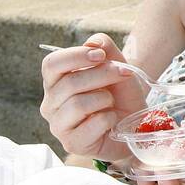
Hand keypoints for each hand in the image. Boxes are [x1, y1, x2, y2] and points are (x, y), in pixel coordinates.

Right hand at [41, 33, 146, 161]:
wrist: (134, 126)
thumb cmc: (120, 97)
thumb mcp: (118, 67)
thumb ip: (107, 49)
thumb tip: (93, 42)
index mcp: (55, 83)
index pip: (51, 64)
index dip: (76, 56)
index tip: (101, 55)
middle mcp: (50, 104)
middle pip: (69, 83)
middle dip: (103, 74)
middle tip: (124, 73)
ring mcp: (58, 125)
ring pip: (79, 104)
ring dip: (105, 98)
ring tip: (111, 103)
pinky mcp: (72, 143)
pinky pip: (93, 123)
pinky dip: (110, 118)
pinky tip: (112, 120)